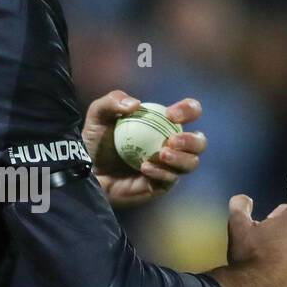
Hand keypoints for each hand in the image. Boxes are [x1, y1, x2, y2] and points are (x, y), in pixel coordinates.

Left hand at [82, 90, 205, 208]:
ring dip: (181, 159)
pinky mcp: (160, 185)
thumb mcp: (98, 114)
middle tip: (172, 140)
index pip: (191, 112)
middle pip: (200, 142)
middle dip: (192, 140)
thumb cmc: (95, 139)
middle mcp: (173, 144)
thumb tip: (135, 104)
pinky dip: (160, 173)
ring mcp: (169, 166)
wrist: (86, 169)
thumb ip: (113, 101)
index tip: (170, 114)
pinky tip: (144, 167)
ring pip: (191, 164)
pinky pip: (170, 180)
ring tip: (161, 154)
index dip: (189, 110)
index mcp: (165, 123)